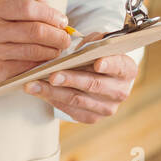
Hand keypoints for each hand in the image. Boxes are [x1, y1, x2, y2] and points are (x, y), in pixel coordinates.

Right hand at [0, 0, 71, 92]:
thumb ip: (25, 7)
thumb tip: (54, 11)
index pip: (28, 8)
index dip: (51, 14)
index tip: (62, 21)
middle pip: (35, 31)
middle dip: (57, 35)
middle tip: (65, 39)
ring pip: (34, 51)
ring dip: (53, 51)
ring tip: (58, 50)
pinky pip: (28, 67)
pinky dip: (42, 64)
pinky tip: (46, 61)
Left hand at [23, 30, 138, 122]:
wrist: (98, 78)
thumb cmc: (96, 57)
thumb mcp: (97, 44)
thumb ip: (92, 42)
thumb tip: (82, 45)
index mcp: (127, 69)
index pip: (119, 66)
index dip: (109, 64)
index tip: (97, 63)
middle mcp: (120, 91)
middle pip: (93, 85)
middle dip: (71, 79)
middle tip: (52, 75)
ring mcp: (107, 108)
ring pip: (77, 99)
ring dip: (53, 92)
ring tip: (34, 84)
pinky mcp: (92, 118)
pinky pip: (70, 110)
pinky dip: (52, 100)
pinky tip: (38, 92)